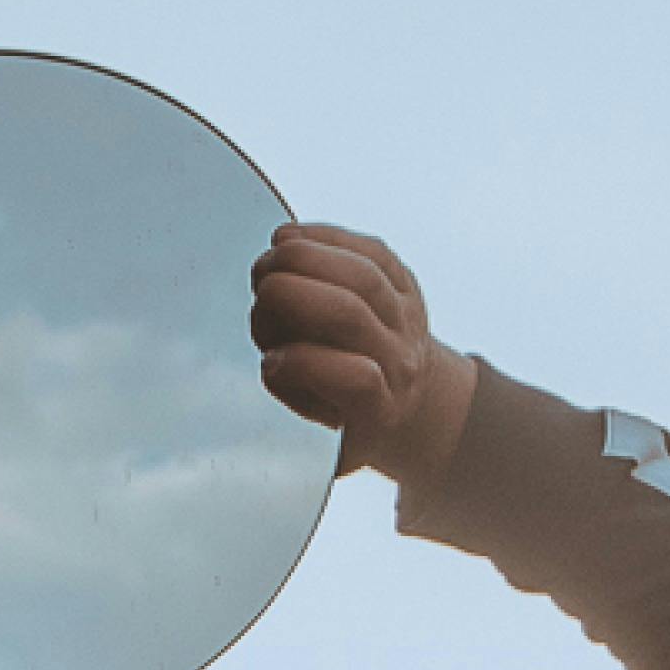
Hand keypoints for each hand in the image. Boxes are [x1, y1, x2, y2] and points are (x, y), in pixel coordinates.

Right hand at [250, 225, 478, 489]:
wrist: (409, 394)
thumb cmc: (349, 413)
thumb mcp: (326, 432)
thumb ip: (299, 401)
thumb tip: (275, 362)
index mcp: (381, 408)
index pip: (357, 381)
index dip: (305, 366)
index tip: (270, 361)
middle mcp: (402, 360)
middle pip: (350, 315)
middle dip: (293, 293)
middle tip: (261, 288)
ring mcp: (408, 317)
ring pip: (362, 275)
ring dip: (306, 257)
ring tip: (270, 258)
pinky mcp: (406, 281)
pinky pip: (369, 249)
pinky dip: (326, 237)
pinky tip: (291, 237)